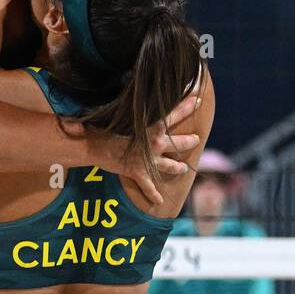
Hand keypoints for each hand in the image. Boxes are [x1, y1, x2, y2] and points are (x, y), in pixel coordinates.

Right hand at [90, 89, 202, 204]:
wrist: (96, 146)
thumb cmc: (108, 127)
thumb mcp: (124, 116)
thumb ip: (136, 111)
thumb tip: (136, 92)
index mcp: (153, 128)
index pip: (174, 115)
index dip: (187, 106)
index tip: (198, 100)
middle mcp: (155, 144)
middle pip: (180, 143)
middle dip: (190, 141)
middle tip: (196, 139)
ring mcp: (149, 161)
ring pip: (172, 166)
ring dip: (178, 167)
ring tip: (183, 168)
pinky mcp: (140, 174)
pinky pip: (149, 187)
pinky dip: (154, 195)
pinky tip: (160, 201)